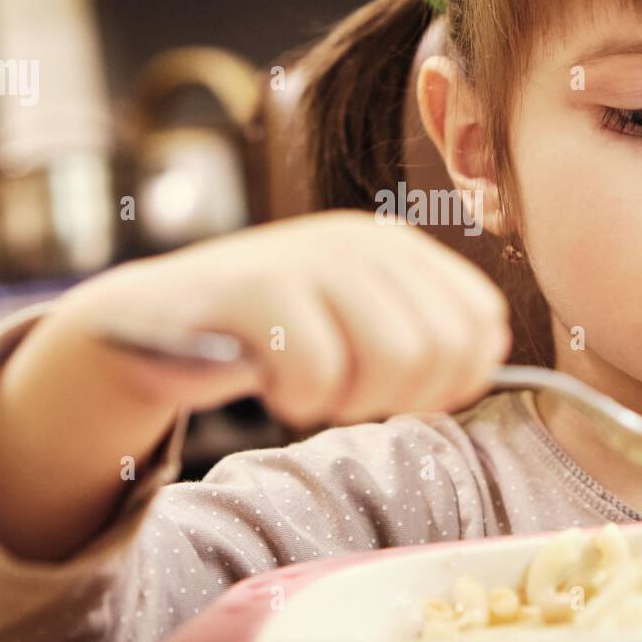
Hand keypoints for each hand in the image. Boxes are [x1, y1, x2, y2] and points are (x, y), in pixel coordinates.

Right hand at [60, 209, 511, 429]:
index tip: (400, 394)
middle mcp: (361, 241)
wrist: (153, 321)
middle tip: (343, 394)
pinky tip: (270, 382)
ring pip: (395, 359)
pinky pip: (320, 372)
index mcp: (396, 248)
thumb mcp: (353, 321)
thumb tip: (488, 363)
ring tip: (307, 387)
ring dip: (347, 400)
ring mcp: (309, 257)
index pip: (482, 321)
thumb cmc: (267, 335)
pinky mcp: (257, 286)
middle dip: (397, 397)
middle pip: (442, 349)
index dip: (454, 379)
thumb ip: (421, 334)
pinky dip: (297, 399)